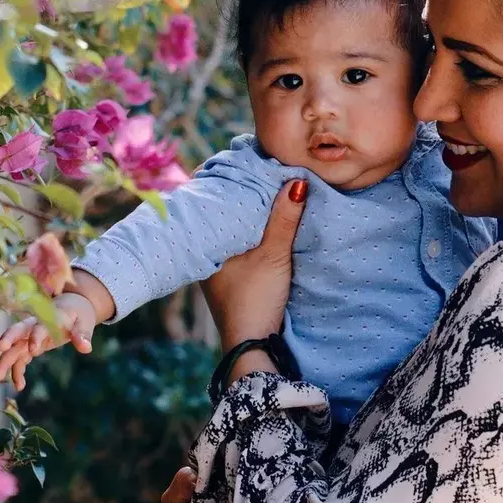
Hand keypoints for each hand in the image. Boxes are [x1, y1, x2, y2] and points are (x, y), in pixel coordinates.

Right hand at [0, 271, 113, 390]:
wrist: (69, 309)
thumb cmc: (77, 315)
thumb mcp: (84, 322)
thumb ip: (83, 334)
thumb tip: (86, 348)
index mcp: (49, 318)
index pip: (40, 326)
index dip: (36, 336)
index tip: (34, 350)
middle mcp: (34, 326)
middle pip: (18, 331)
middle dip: (9, 339)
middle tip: (0, 349)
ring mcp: (29, 337)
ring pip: (14, 348)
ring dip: (5, 361)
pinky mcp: (28, 347)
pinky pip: (19, 360)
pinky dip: (17, 372)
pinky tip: (19, 386)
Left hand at [202, 179, 306, 352]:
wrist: (251, 346)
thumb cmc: (254, 298)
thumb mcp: (273, 255)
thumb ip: (284, 219)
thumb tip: (297, 180)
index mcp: (206, 241)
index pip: (210, 197)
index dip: (225, 177)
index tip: (242, 157)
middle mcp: (206, 250)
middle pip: (221, 210)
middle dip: (239, 191)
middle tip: (258, 165)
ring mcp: (218, 265)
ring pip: (231, 227)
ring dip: (247, 211)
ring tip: (266, 185)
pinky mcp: (232, 276)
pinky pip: (239, 241)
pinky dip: (251, 228)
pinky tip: (266, 219)